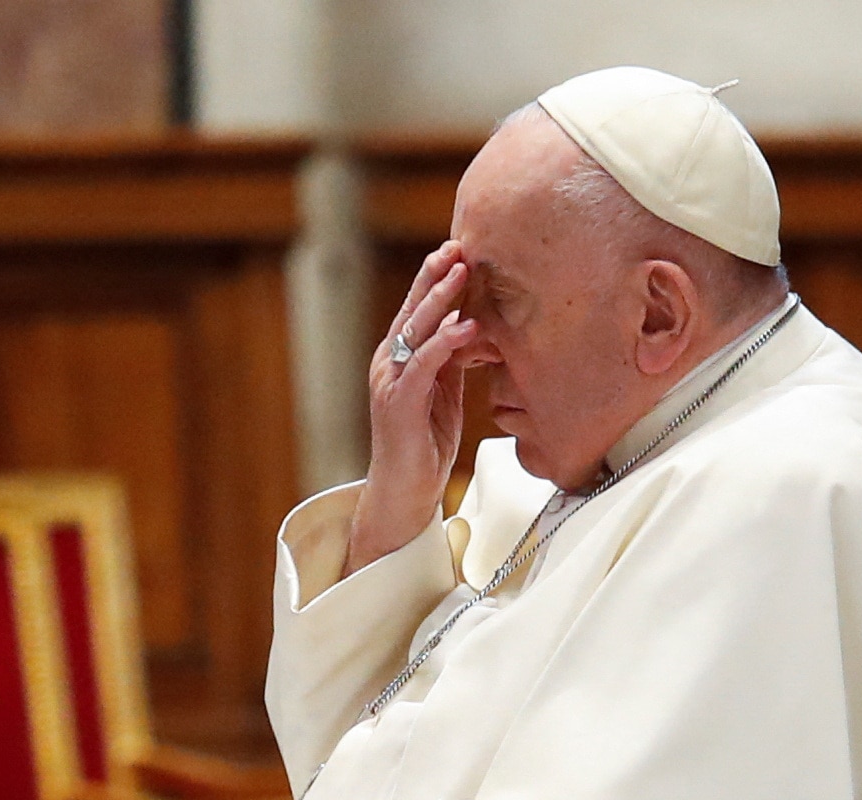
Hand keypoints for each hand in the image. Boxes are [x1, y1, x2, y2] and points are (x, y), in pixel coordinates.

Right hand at [346, 240, 481, 576]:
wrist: (404, 493)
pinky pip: (423, 366)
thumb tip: (472, 326)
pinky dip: (446, 343)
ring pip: (415, 330)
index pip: (418, 309)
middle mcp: (389, 364)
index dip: (437, 277)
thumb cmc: (424, 446)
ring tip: (463, 271)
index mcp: (400, 358)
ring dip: (440, 298)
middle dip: (437, 275)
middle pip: (413, 309)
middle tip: (460, 244)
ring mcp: (391, 383)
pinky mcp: (399, 405)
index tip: (461, 248)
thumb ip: (452, 359)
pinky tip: (467, 326)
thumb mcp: (444, 393)